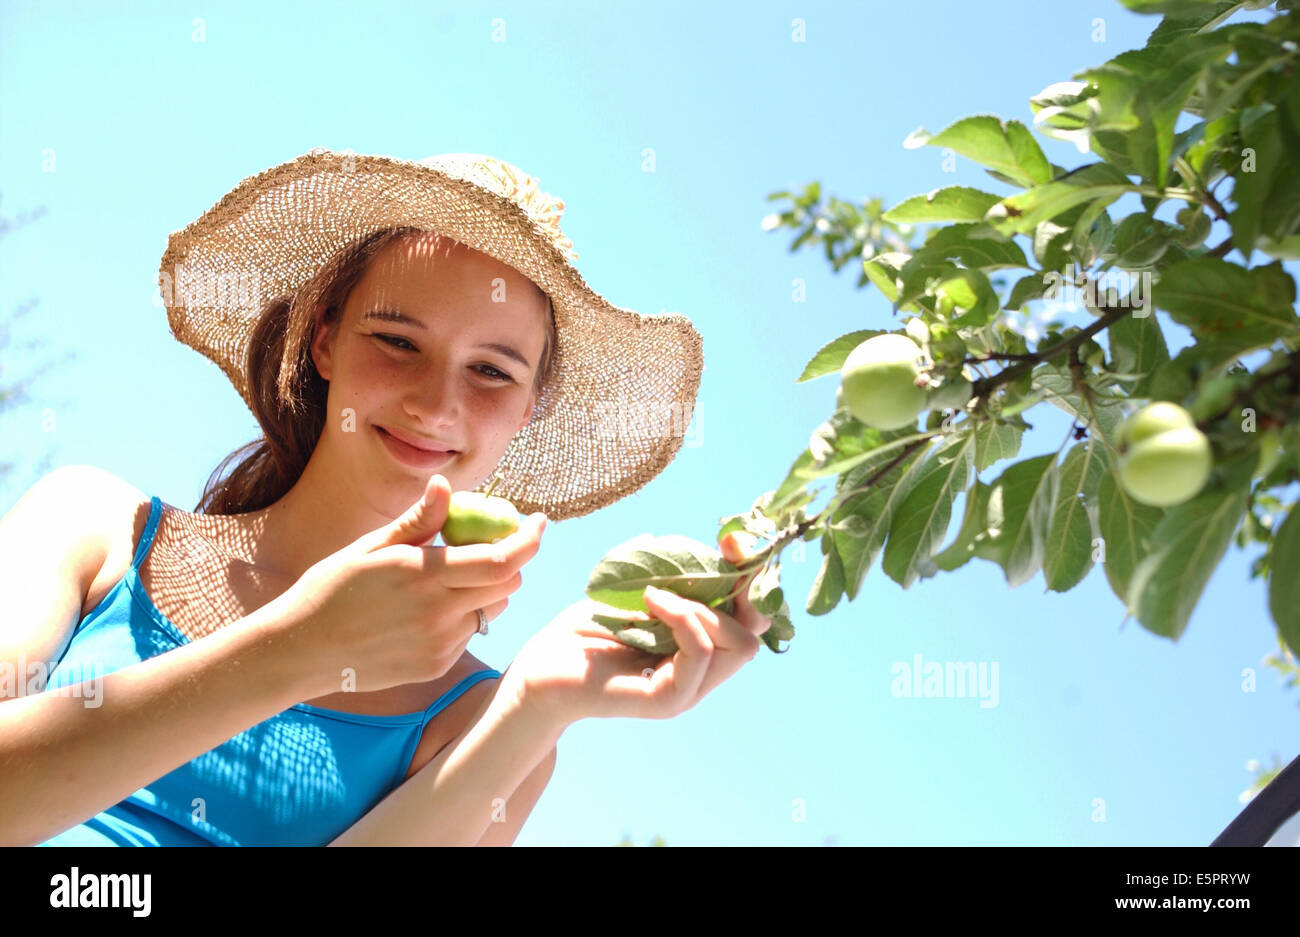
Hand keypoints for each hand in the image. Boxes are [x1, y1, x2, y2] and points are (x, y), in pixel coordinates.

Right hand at [268, 473, 546, 694]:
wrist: (301, 650)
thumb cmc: (331, 588)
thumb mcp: (372, 547)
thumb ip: (418, 520)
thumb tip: (447, 484)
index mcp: (426, 575)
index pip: (503, 560)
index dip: (530, 540)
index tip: (539, 521)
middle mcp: (440, 613)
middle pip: (507, 585)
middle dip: (509, 562)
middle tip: (488, 547)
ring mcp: (440, 643)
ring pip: (490, 610)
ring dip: (486, 590)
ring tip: (449, 580)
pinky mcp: (436, 666)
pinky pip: (467, 634)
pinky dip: (462, 617)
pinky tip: (427, 611)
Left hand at [504, 531, 770, 725]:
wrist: (541, 671)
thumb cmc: (586, 631)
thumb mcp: (640, 594)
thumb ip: (678, 580)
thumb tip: (712, 547)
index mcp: (699, 649)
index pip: (753, 621)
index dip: (753, 580)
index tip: (733, 543)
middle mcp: (701, 673)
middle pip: (755, 634)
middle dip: (739, 593)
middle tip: (698, 571)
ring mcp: (687, 690)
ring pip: (738, 646)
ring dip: (704, 607)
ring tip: (657, 593)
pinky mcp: (666, 700)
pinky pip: (700, 654)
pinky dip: (683, 619)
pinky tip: (650, 601)